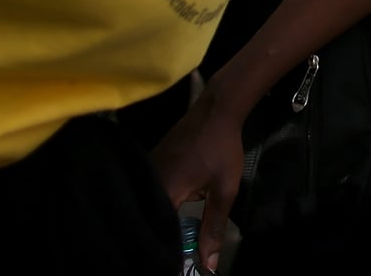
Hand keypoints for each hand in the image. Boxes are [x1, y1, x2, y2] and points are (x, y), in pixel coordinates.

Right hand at [152, 87, 246, 272]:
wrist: (216, 110)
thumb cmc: (221, 149)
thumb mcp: (224, 190)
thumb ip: (214, 227)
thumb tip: (208, 264)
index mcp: (163, 191)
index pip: (156, 231)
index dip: (165, 250)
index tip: (175, 263)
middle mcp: (147, 182)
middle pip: (149, 220)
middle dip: (161, 238)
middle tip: (176, 252)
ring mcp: (146, 171)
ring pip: (148, 207)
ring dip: (159, 222)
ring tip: (171, 238)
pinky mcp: (150, 165)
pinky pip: (150, 193)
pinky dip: (159, 206)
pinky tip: (169, 216)